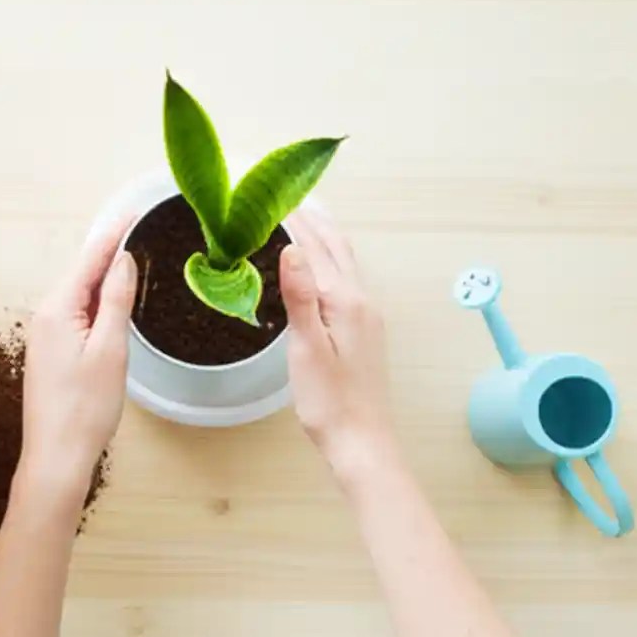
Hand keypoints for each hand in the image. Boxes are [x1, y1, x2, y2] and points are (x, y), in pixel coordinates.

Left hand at [21, 218, 136, 495]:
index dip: (113, 234)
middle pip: (83, 274)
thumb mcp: (110, 349)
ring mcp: (45, 337)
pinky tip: (115, 306)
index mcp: (57, 310)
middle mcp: (45, 317)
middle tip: (139, 231)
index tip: (132, 212)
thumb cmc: (85, 408)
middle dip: (110, 253)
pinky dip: (98, 305)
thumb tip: (123, 261)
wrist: (56, 457)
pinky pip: (76, 316)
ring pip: (80, 296)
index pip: (89, 260)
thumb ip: (117, 300)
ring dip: (106, 280)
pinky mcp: (51, 354)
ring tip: (134, 261)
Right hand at [279, 209, 394, 479]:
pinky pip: (346, 280)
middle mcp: (362, 302)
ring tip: (307, 215)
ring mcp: (366, 316)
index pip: (315, 248)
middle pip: (336, 247)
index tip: (271, 195)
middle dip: (312, 219)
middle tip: (287, 193)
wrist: (362, 442)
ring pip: (344, 262)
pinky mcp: (363, 331)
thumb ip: (301, 296)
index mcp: (346, 302)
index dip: (292, 220)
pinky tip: (322, 266)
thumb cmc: (331, 403)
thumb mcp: (307, 349)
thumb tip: (292, 249)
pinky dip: (330, 260)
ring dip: (325, 236)